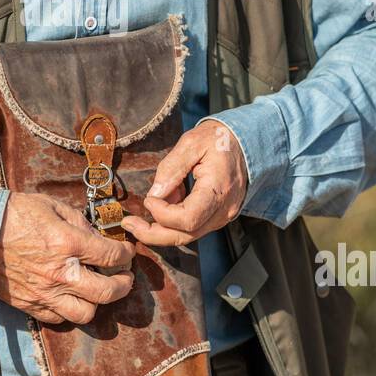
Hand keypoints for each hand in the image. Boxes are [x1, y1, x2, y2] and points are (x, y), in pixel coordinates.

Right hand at [0, 191, 135, 324]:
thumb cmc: (13, 214)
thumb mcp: (51, 206)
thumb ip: (79, 222)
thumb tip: (98, 237)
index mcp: (68, 243)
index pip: (111, 256)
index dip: (126, 255)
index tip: (127, 253)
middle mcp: (60, 272)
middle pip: (106, 292)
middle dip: (123, 285)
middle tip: (124, 278)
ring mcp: (45, 293)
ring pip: (85, 313)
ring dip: (97, 303)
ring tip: (98, 291)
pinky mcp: (30, 305)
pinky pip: (59, 318)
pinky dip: (70, 310)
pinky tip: (72, 296)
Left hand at [119, 121, 248, 246]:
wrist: (246, 143)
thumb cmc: (219, 140)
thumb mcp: (192, 143)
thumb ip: (171, 168)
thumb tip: (154, 194)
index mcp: (218, 189)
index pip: (188, 218)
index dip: (163, 214)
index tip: (148, 199)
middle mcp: (223, 210)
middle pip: (185, 236)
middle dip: (152, 234)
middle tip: (128, 224)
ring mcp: (222, 216)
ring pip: (186, 236)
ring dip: (160, 229)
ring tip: (140, 216)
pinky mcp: (217, 217)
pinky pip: (192, 227)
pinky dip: (172, 221)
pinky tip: (163, 204)